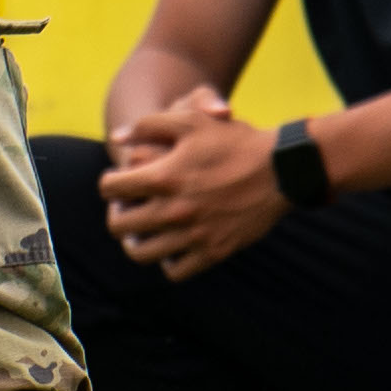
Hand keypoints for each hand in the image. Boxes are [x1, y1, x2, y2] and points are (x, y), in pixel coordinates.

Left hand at [95, 92, 286, 279]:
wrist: (281, 170)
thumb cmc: (234, 141)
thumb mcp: (191, 119)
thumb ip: (149, 124)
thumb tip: (117, 139)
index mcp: (164, 176)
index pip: (110, 188)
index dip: (110, 183)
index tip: (119, 183)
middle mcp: (173, 210)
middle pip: (118, 225)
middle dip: (117, 213)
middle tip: (128, 207)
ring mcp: (193, 235)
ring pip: (140, 254)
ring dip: (135, 242)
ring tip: (143, 232)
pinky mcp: (212, 252)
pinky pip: (174, 271)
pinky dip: (167, 261)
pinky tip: (172, 245)